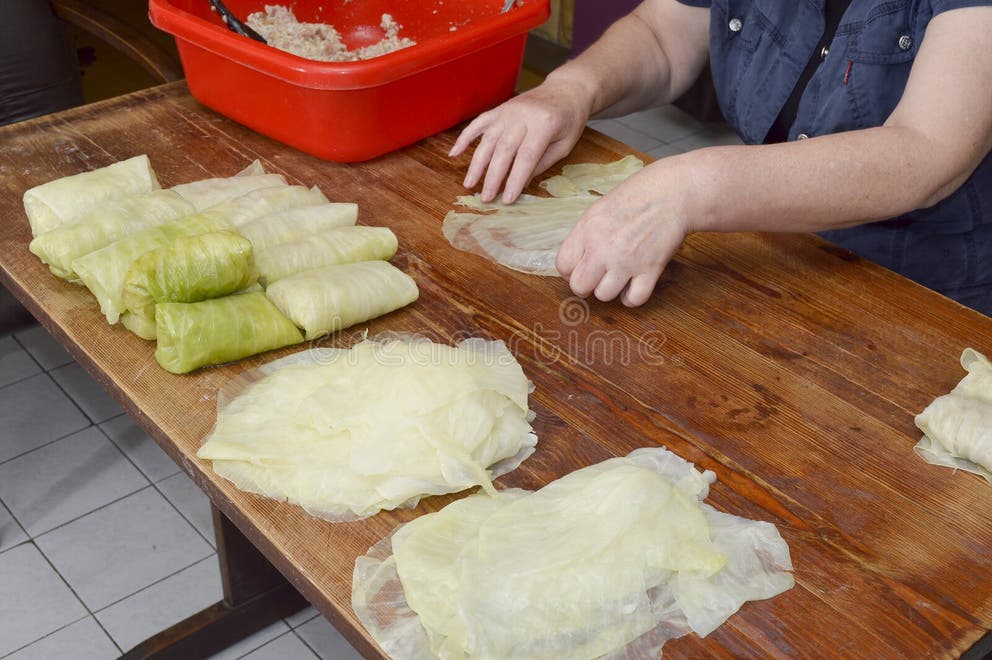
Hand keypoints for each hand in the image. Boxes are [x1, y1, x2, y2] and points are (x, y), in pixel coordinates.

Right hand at [449, 76, 593, 202]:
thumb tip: (520, 183)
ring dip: (477, 164)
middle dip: (493, 176)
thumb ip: (542, 162)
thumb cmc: (569, 120)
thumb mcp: (564, 145)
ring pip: (488, 139)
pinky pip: (479, 123)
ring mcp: (508, 110)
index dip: (515, 179)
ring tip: (470, 184)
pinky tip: (454, 153)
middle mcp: (523, 115)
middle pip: (504, 150)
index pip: (526, 156)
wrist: (566, 89)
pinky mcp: (499, 109)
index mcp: (544, 124)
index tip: (508, 199)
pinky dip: (465, 138)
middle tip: (486, 197)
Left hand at [555, 161, 692, 306]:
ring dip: (611, 290)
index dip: (571, 269)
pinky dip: (632, 297)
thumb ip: (585, 235)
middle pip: (579, 286)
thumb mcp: (600, 209)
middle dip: (587, 285)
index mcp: (587, 229)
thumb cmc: (638, 196)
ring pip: (604, 296)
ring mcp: (626, 261)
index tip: (583, 265)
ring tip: (619, 277)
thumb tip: (577, 261)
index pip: (563, 265)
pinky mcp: (650, 269)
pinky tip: (634, 284)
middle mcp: (603, 248)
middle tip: (598, 277)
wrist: (673, 193)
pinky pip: (633, 299)